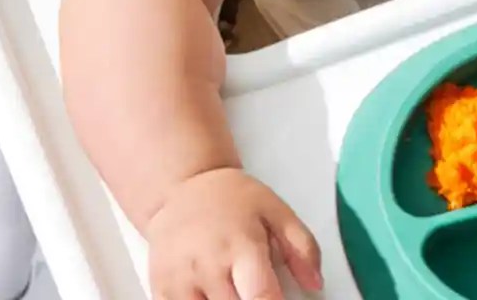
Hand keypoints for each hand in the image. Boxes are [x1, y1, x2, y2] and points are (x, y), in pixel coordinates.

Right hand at [145, 168, 322, 299]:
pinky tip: (215, 295)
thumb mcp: (277, 211)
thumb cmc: (231, 199)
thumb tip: (315, 282)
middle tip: (259, 292)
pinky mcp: (161, 290)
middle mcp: (208, 265)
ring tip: (238, 291)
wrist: (181, 188)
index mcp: (242, 246)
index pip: (261, 296)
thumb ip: (303, 247)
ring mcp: (180, 280)